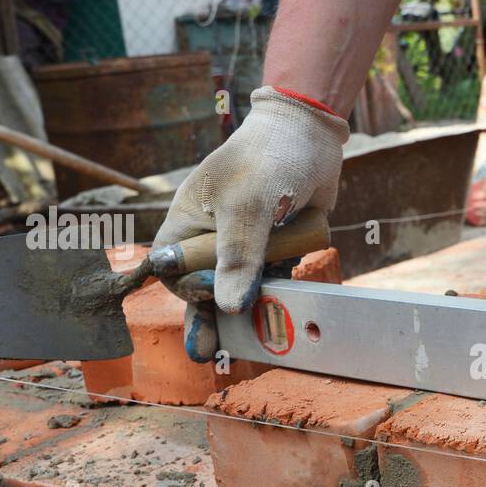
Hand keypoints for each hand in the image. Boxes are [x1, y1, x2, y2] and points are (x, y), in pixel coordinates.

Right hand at [152, 85, 348, 361]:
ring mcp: (245, 242)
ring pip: (241, 286)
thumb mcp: (249, 207)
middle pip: (205, 286)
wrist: (312, 133)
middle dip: (208, 317)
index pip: (173, 269)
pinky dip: (276, 294)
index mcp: (188, 222)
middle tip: (207, 353)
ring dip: (246, 310)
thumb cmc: (269, 158)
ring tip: (243, 347)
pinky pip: (271, 278)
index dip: (191, 287)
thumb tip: (227, 306)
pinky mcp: (275, 246)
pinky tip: (281, 317)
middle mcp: (212, 235)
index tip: (215, 291)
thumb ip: (239, 256)